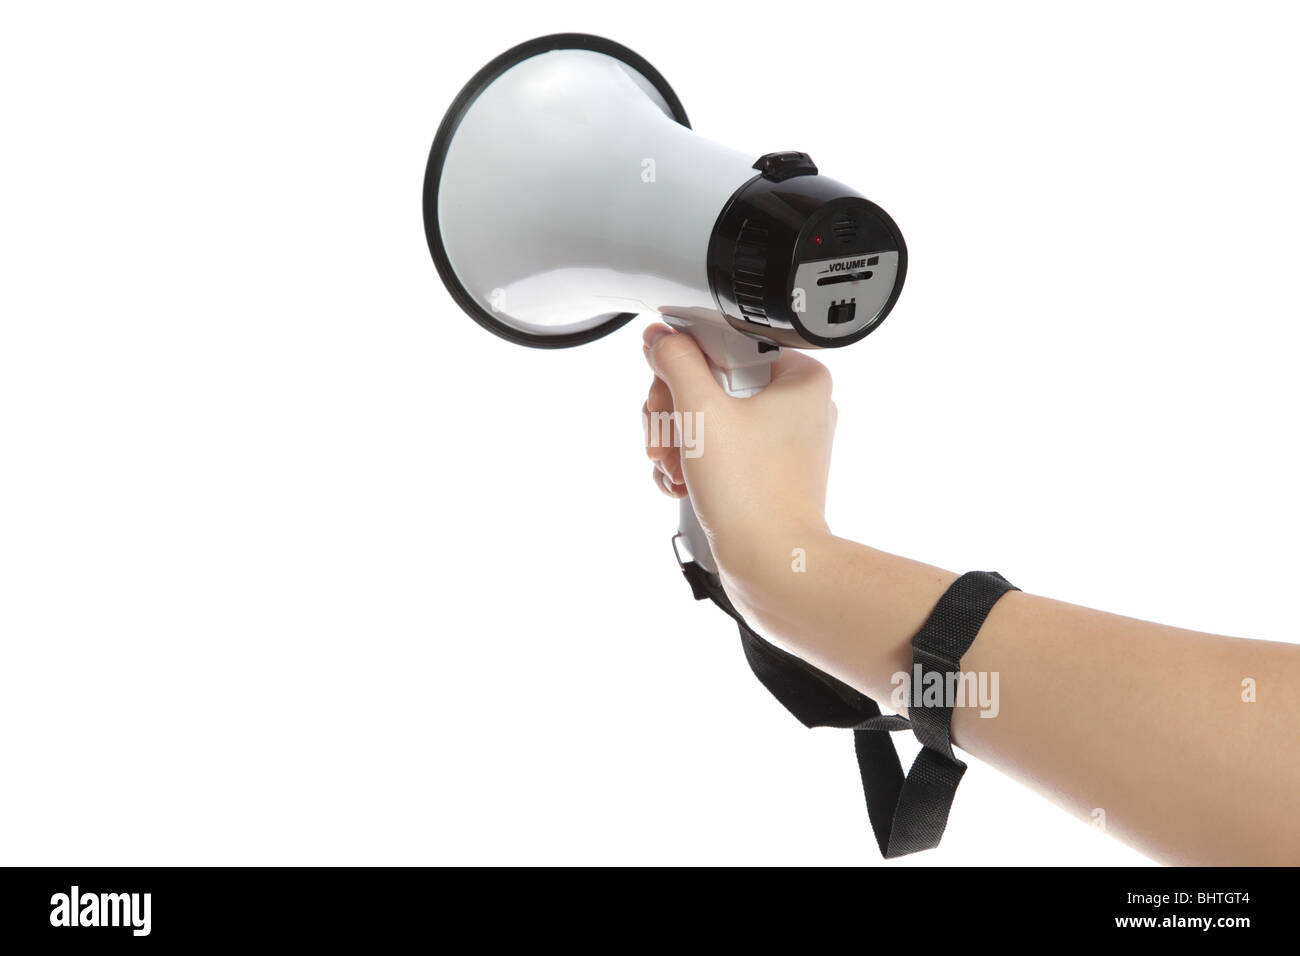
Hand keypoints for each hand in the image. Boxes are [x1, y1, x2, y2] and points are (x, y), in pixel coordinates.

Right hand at [641, 322, 837, 609]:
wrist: (772, 566)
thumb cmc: (750, 494)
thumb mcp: (699, 412)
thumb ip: (674, 361)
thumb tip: (660, 338)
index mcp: (801, 377)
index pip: (724, 343)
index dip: (684, 367)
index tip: (666, 393)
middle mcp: (798, 404)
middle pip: (710, 382)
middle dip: (673, 414)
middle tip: (663, 441)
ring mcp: (782, 441)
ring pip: (707, 417)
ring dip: (676, 442)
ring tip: (672, 470)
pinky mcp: (765, 471)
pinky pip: (717, 448)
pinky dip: (691, 463)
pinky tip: (680, 484)